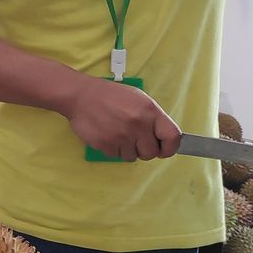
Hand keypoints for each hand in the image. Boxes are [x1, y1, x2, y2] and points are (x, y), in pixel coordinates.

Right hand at [63, 77, 181, 160]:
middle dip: (144, 150)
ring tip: (118, 134)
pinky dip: (113, 149)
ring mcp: (121, 136)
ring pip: (133, 157)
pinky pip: (116, 156)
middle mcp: (138, 124)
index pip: (172, 137)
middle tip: (135, 140)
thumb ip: (153, 118)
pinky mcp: (106, 144)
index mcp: (149, 111)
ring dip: (127, 149)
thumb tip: (164, 138)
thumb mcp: (138, 99)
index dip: (170, 147)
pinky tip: (108, 134)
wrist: (80, 95)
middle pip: (151, 153)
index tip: (165, 150)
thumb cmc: (109, 95)